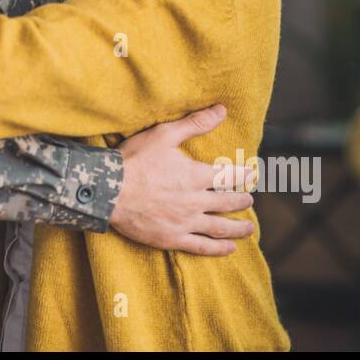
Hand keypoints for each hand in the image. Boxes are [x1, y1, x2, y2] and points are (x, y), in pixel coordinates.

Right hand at [109, 105, 258, 254]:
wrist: (108, 191)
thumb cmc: (134, 160)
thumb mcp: (164, 135)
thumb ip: (195, 124)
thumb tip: (221, 110)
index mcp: (196, 175)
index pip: (229, 176)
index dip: (243, 175)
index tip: (251, 175)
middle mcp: (196, 201)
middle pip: (228, 202)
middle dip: (242, 200)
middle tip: (249, 200)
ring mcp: (185, 222)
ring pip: (220, 227)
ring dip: (238, 228)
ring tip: (249, 228)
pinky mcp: (172, 238)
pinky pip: (202, 247)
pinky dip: (219, 249)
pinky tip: (229, 248)